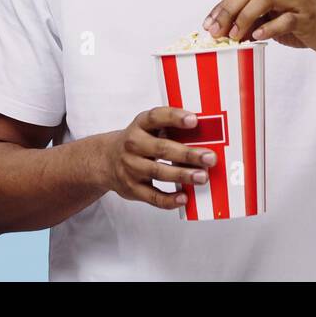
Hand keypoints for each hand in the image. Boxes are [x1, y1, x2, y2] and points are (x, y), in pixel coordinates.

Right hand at [101, 107, 217, 209]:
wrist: (105, 160)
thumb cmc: (139, 141)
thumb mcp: (148, 129)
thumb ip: (170, 129)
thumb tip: (207, 134)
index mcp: (140, 125)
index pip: (156, 117)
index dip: (174, 117)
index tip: (194, 120)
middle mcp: (133, 144)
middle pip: (161, 148)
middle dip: (188, 154)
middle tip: (210, 158)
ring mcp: (131, 167)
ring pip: (158, 172)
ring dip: (182, 175)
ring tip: (202, 177)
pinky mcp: (132, 188)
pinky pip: (152, 196)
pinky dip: (169, 199)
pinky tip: (184, 198)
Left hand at [202, 0, 315, 58]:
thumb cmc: (305, 24)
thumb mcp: (275, 18)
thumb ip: (253, 18)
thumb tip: (223, 30)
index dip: (221, 7)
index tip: (207, 25)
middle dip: (227, 12)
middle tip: (215, 32)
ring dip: (244, 18)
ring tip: (233, 36)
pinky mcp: (309, 15)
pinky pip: (285, 19)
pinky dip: (269, 28)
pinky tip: (258, 38)